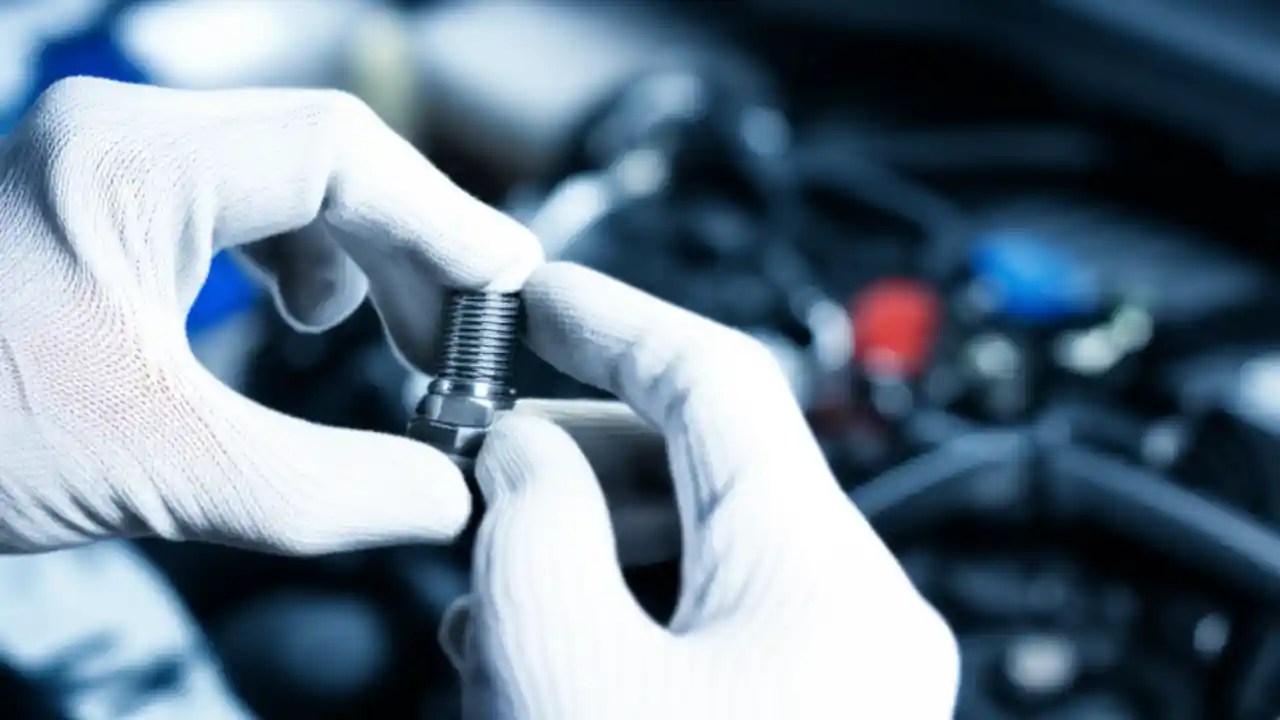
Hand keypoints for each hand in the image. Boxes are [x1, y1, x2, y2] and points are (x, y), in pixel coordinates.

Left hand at [0, 78, 541, 552]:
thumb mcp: (155, 469)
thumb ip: (327, 492)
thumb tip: (451, 500)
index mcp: (128, 166)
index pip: (339, 151)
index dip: (444, 221)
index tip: (508, 291)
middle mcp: (121, 137)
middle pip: (328, 157)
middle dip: (411, 252)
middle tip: (456, 349)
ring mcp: (110, 162)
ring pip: (293, 175)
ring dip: (364, 253)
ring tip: (396, 339)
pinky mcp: (107, 203)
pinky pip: (247, 200)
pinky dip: (307, 258)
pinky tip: (314, 314)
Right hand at [444, 263, 958, 718]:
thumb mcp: (556, 668)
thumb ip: (534, 527)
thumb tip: (530, 453)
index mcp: (824, 581)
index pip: (720, 380)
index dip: (616, 321)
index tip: (538, 297)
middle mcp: (861, 618)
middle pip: (710, 467)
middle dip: (582, 457)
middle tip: (481, 472)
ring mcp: (851, 678)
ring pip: (706, 554)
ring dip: (592, 550)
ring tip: (490, 594)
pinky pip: (719, 630)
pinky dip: (629, 618)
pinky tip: (549, 652)